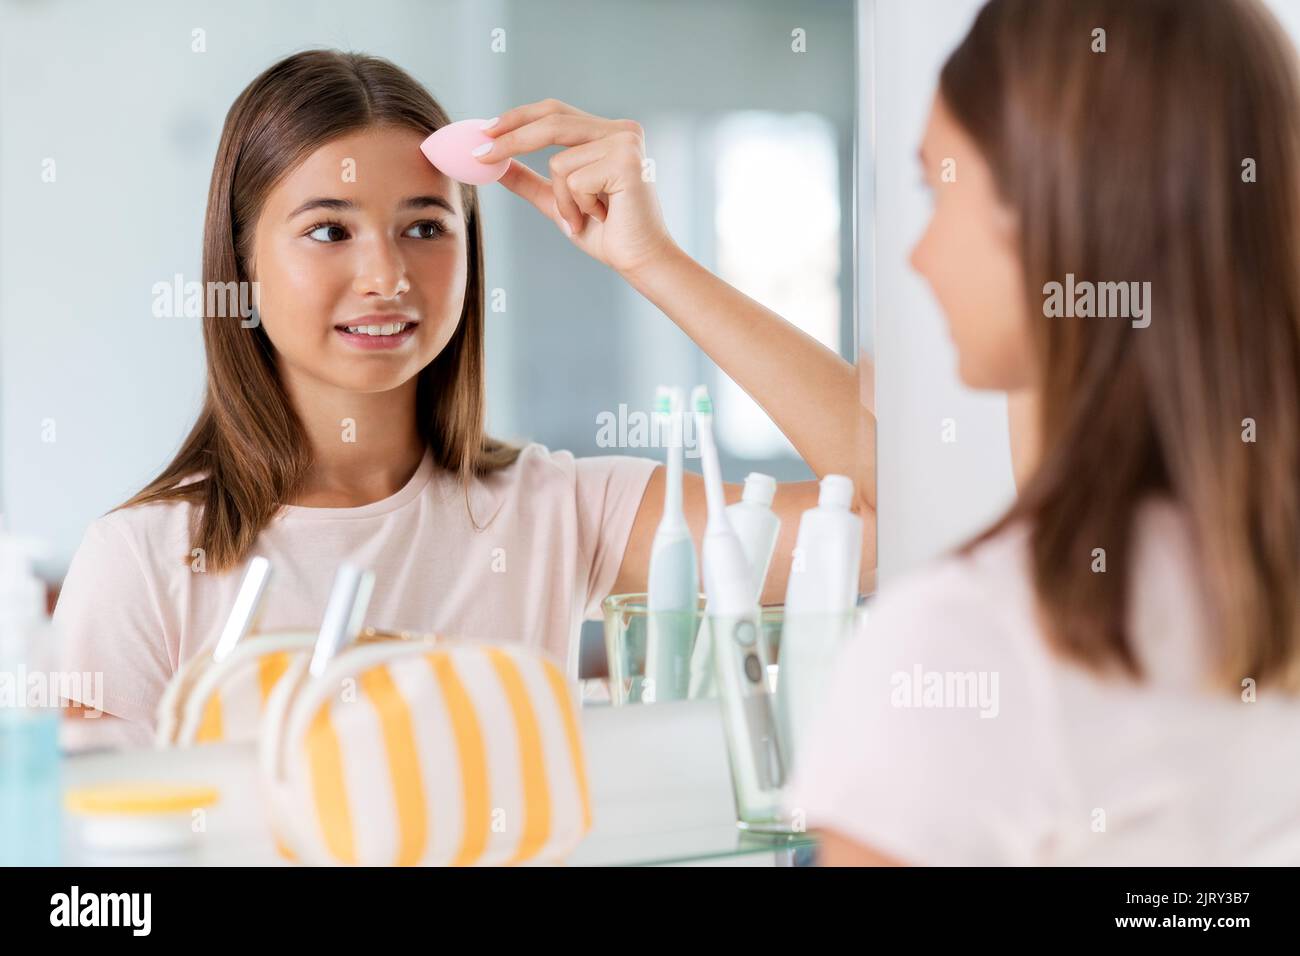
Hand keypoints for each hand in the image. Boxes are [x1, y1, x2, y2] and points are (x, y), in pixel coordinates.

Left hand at [474, 99, 678, 276]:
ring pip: (559, 162)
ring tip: (585, 218)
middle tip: (480, 154)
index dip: (518, 118)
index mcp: (607, 133)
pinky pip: (574, 180)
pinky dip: (578, 207)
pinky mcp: (626, 161)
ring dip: (562, 200)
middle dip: (511, 139)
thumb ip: (530, 180)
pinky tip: (603, 216)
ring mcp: (626, 142)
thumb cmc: (608, 233)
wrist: (640, 260)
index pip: (555, 112)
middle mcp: (620, 130)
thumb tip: (496, 165)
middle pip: (552, 121)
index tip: (484, 132)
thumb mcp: (559, 202)